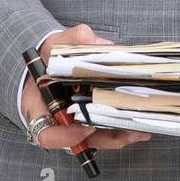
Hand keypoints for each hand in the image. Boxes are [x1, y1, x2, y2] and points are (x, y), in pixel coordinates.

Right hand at [22, 23, 150, 149]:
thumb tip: (97, 43)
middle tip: (127, 130)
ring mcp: (74, 122)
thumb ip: (74, 39)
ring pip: (96, 139)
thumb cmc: (48, 57)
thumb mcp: (55, 43)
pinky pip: (103, 129)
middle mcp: (57, 120)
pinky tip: (138, 119)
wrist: (51, 59)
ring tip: (139, 129)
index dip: (67, 137)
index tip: (86, 127)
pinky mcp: (89, 118)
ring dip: (118, 136)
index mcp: (40, 107)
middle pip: (80, 141)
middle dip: (105, 138)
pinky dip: (120, 126)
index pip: (47, 135)